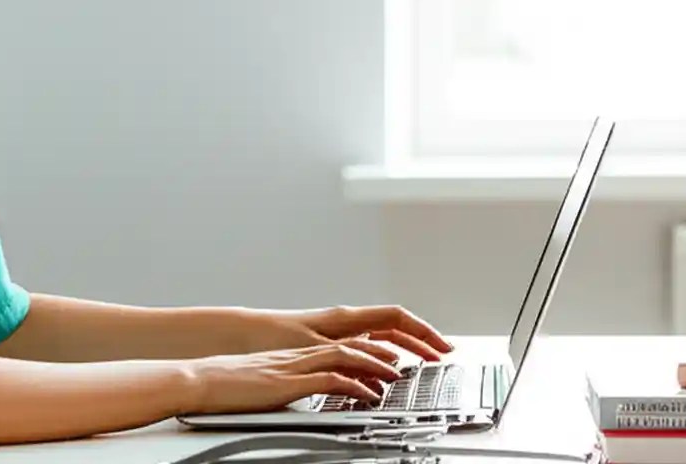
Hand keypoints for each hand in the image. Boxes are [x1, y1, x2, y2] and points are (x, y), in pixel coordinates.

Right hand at [181, 341, 402, 414]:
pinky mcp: (287, 383)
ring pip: (344, 357)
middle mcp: (296, 356)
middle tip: (402, 363)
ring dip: (374, 365)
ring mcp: (292, 367)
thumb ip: (282, 385)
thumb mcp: (261, 383)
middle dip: (378, 352)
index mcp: (291, 355)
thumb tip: (293, 396)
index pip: (336, 345)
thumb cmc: (223, 385)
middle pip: (347, 345)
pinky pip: (328, 380)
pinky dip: (352, 385)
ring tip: (395, 375)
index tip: (385, 359)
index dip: (364, 350)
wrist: (199, 380)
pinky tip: (366, 394)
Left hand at [240, 305, 453, 362]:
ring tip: (422, 362)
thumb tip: (385, 359)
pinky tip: (388, 368)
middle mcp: (345, 321)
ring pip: (382, 336)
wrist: (242, 334)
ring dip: (405, 348)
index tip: (441, 345)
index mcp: (346, 318)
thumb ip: (351, 352)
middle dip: (420, 340)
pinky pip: (367, 345)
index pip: (396, 318)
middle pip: (394, 327)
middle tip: (442, 356)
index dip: (422, 331)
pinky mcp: (329, 341)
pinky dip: (384, 354)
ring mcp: (338, 330)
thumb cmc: (272, 336)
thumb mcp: (316, 346)